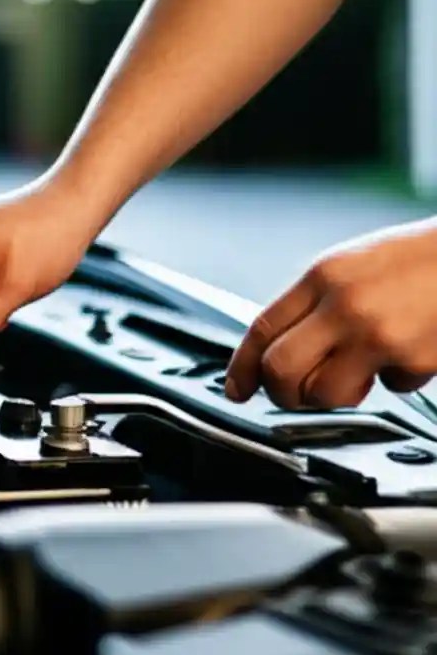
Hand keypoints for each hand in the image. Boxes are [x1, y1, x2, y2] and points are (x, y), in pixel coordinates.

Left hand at [225, 217, 436, 408]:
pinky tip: (410, 351)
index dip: (242, 367)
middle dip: (281, 393)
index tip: (236, 388)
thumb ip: (314, 303)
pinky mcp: (413, 359)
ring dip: (338, 393)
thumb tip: (277, 347)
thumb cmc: (420, 260)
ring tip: (360, 371)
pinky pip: (388, 388)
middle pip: (280, 371)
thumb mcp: (353, 266)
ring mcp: (378, 334)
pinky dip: (397, 378)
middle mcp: (344, 304)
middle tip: (293, 394)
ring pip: (325, 394)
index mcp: (323, 276)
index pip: (261, 329)